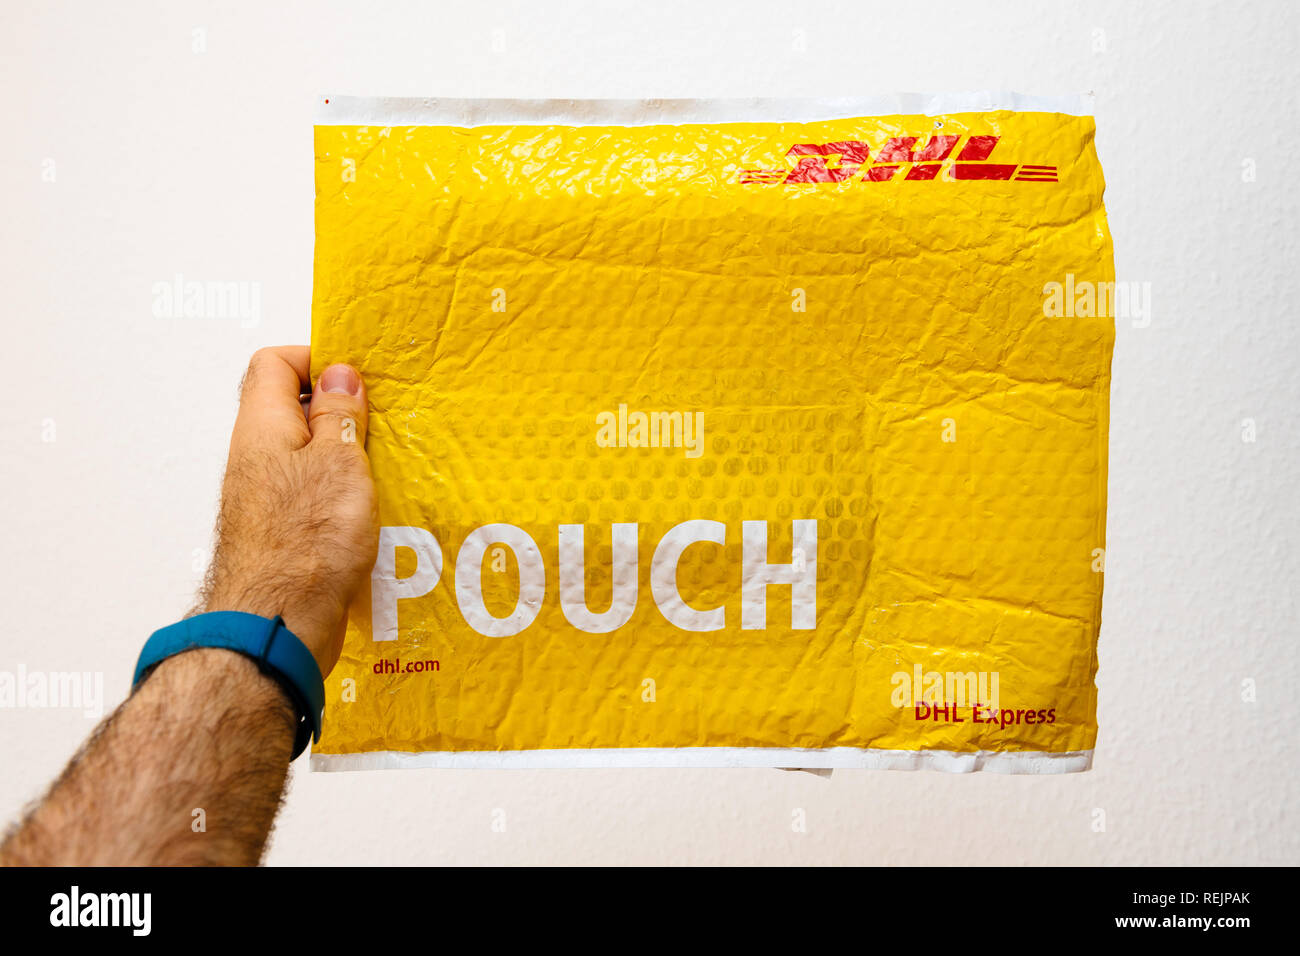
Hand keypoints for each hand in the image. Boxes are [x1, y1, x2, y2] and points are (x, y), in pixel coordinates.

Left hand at [200, 346, 377, 675]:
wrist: (277, 623)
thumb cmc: (306, 543)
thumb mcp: (339, 462)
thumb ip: (339, 414)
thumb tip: (338, 374)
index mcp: (263, 427)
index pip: (273, 364)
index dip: (315, 359)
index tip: (357, 378)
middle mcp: (256, 457)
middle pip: (291, 409)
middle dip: (339, 410)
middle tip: (379, 423)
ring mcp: (265, 497)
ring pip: (305, 455)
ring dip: (344, 456)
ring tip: (382, 468)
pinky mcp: (281, 533)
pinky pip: (311, 495)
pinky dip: (340, 494)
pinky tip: (370, 511)